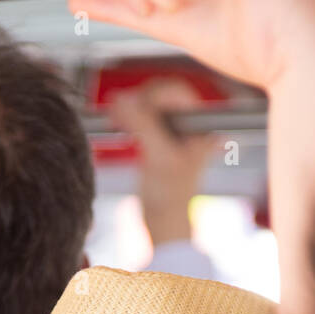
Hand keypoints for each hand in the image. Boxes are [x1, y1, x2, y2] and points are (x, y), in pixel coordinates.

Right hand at [108, 78, 215, 244]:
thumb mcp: (159, 157)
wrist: (164, 221)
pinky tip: (116, 121)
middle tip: (118, 110)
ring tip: (114, 118)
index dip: (152, 95)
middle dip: (137, 101)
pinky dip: (127, 117)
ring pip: (147, 105)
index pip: (176, 92)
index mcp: (200, 125)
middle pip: (159, 95)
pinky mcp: (157, 138)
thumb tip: (122, 99)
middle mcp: (189, 123)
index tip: (133, 106)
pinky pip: (140, 117)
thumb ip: (144, 126)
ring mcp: (172, 130)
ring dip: (129, 108)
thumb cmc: (170, 196)